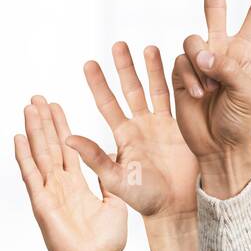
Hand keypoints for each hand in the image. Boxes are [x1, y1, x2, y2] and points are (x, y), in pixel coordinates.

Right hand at [14, 96, 126, 250]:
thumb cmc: (106, 241)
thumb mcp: (115, 202)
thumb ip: (111, 180)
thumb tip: (118, 158)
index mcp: (77, 183)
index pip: (67, 148)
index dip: (61, 127)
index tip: (56, 106)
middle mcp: (60, 184)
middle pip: (50, 145)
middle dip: (45, 121)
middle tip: (38, 97)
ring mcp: (50, 192)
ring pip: (40, 154)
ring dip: (34, 131)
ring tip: (28, 108)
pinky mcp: (43, 203)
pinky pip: (32, 176)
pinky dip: (25, 157)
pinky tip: (19, 138)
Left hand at [65, 43, 197, 224]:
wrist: (178, 207)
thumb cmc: (146, 199)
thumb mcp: (116, 179)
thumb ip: (95, 157)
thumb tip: (68, 138)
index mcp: (123, 137)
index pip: (107, 104)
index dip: (98, 84)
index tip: (89, 63)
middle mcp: (140, 127)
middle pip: (130, 90)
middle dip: (124, 68)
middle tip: (117, 44)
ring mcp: (161, 126)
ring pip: (155, 90)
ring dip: (151, 69)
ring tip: (148, 47)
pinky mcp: (181, 128)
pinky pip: (179, 100)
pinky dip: (178, 82)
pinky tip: (177, 64)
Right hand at [171, 0, 250, 196]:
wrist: (219, 144)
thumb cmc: (240, 120)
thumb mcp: (247, 94)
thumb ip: (229, 70)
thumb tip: (202, 54)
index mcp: (245, 52)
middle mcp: (222, 50)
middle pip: (214, 9)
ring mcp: (199, 60)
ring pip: (192, 41)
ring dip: (200, 64)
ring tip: (212, 89)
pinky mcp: (180, 72)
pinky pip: (180, 62)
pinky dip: (189, 78)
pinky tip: (200, 96)